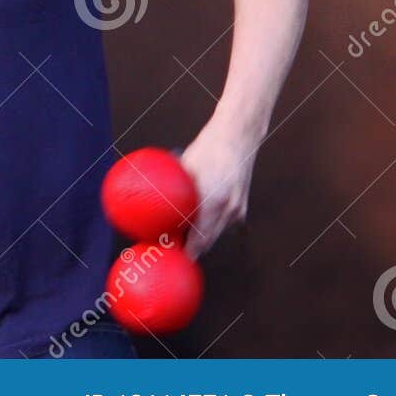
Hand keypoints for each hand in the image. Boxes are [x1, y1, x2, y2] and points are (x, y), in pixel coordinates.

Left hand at [177, 123, 256, 258]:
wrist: (238, 137)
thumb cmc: (207, 148)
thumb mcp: (185, 167)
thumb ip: (175, 186)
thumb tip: (153, 197)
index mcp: (213, 201)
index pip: (199, 239)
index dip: (186, 252)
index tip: (173, 258)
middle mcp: (228, 209)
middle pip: (208, 242)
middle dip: (191, 249)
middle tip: (171, 249)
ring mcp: (238, 209)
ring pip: (216, 233)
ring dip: (201, 237)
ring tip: (181, 236)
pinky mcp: (241, 205)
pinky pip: (224, 223)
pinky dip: (211, 225)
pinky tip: (197, 221)